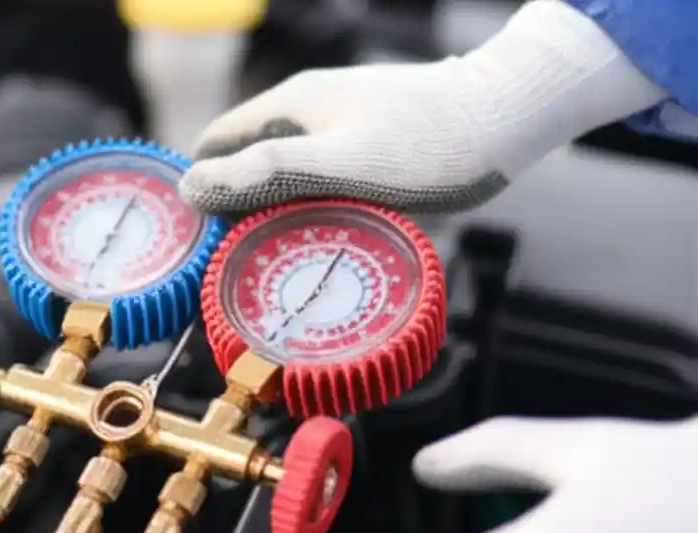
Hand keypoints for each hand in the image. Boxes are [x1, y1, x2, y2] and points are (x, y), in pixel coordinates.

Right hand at [179, 0, 665, 215]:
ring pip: (283, 168)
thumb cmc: (426, 144)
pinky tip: (320, 236)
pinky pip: (317, 174)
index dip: (198, 187)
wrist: (508, 116)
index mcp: (289, 104)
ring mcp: (340, 121)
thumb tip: (191, 186)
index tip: (196, 240)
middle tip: (233, 263)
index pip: (214, 142)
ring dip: (272, 208)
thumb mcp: (337, 164)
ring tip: (273, 259)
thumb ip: (263, 174)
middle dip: (232, 204)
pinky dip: (308, 203)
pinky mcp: (368, 140)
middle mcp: (308, 107)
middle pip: (246, 157)